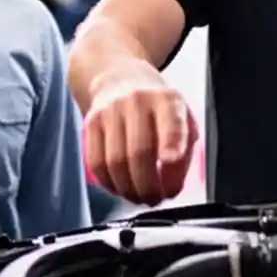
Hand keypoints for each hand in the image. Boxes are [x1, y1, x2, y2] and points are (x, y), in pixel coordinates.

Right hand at [83, 81, 197, 205]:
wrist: (121, 77)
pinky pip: (96, 162)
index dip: (171, 150)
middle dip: (148, 186)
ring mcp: (110, 110)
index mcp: (167, 100)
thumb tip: (173, 183)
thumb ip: (184, 148)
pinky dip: (109, 183)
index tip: (172, 176)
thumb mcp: (182, 116)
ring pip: (115, 162)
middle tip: (155, 199)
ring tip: (139, 196)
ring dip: (128, 189)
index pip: (171, 125)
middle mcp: (137, 101)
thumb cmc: (158, 107)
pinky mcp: (91, 122)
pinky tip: (120, 187)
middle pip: (139, 152)